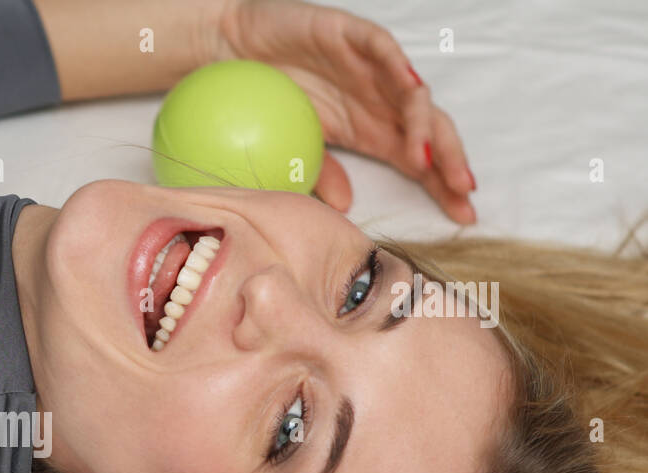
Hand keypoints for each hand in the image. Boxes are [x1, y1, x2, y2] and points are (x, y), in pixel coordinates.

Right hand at [205, 0, 476, 223]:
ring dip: (423, 126)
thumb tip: (345, 206)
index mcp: (370, 130)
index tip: (463, 216)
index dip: (443, 186)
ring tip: (425, 159)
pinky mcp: (350, 35)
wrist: (230, 48)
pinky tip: (411, 89)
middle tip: (462, 190)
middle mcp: (378, 99)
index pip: (418, 160)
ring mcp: (368, 67)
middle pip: (429, 130)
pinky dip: (399, 67)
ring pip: (413, 95)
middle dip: (449, 160)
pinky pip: (382, 49)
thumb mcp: (294, 146)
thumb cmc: (263, 96)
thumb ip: (323, 172)